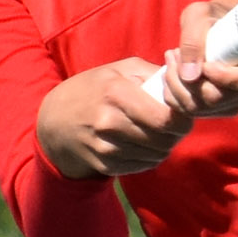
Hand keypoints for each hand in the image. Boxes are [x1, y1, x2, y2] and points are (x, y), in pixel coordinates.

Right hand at [37, 58, 193, 178]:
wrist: (54, 121)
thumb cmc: (93, 89)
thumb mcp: (118, 70)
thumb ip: (152, 73)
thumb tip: (184, 80)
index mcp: (116, 93)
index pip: (166, 118)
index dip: (183, 119)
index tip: (183, 113)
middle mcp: (109, 122)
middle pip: (164, 139)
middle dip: (176, 133)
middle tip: (173, 124)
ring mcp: (105, 146)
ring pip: (156, 155)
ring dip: (164, 146)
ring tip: (157, 133)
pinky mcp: (104, 164)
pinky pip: (143, 166)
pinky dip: (149, 157)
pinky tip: (142, 144)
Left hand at [154, 0, 237, 118]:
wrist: (213, 25)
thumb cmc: (212, 15)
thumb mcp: (200, 15)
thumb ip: (194, 40)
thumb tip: (190, 76)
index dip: (222, 77)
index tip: (204, 64)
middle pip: (218, 99)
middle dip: (187, 80)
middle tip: (173, 53)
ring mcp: (235, 101)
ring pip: (201, 108)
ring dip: (177, 86)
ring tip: (171, 58)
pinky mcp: (216, 109)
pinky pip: (191, 112)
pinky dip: (174, 96)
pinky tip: (170, 74)